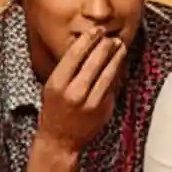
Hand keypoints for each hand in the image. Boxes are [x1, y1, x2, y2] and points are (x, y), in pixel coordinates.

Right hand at [36, 28, 127, 152]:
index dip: (88, 40)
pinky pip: (113, 86)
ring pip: (108, 73)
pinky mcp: (104, 110)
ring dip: (116, 57)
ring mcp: (91, 102)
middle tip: (111, 36)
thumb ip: (67, 70)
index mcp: (57, 84)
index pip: (75, 55)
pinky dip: (117, 73)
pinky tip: (120, 64)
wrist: (59, 141)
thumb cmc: (53, 111)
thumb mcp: (51, 88)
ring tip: (120, 46)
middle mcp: (74, 92)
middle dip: (105, 45)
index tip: (96, 31)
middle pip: (94, 62)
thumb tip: (87, 48)